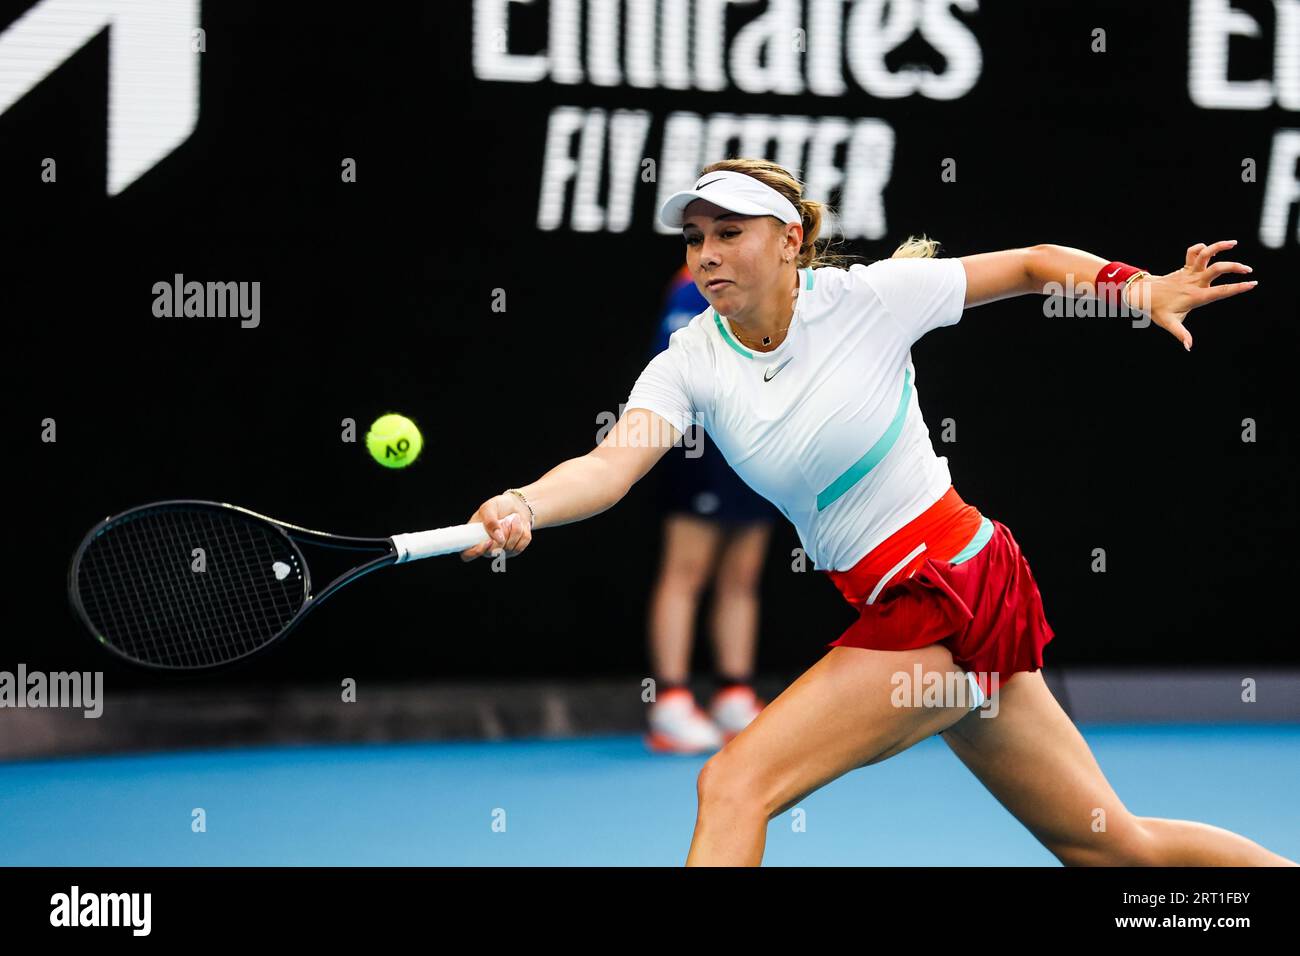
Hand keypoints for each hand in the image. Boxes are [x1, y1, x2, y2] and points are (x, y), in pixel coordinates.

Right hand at [459, 494, 532, 560]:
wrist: (515, 506)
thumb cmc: (498, 506)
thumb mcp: (489, 507)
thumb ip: (490, 521)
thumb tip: (498, 538)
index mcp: (473, 538)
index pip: (467, 555)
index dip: (476, 552)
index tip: (488, 541)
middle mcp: (486, 548)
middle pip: (494, 552)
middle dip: (503, 534)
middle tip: (505, 521)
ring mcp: (501, 551)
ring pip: (510, 548)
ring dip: (515, 530)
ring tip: (512, 519)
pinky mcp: (515, 550)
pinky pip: (521, 545)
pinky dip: (523, 532)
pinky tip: (519, 525)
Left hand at [1132, 240, 1256, 350]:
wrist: (1142, 295)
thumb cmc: (1157, 310)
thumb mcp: (1169, 323)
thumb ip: (1181, 334)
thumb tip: (1188, 347)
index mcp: (1196, 296)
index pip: (1221, 292)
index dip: (1238, 288)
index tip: (1252, 284)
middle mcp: (1194, 282)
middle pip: (1217, 269)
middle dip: (1234, 267)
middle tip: (1249, 270)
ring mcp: (1189, 273)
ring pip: (1205, 254)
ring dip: (1219, 247)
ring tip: (1233, 243)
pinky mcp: (1184, 268)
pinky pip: (1193, 253)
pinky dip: (1201, 248)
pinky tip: (1211, 249)